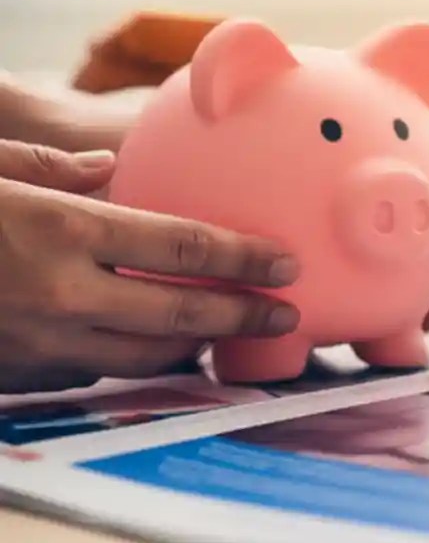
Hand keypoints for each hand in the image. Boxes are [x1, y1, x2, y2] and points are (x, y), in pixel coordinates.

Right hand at [0, 139, 300, 393]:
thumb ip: (51, 166)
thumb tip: (106, 164)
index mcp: (64, 230)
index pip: (182, 247)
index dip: (243, 257)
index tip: (286, 263)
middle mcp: (63, 294)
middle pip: (180, 314)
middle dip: (242, 316)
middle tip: (286, 314)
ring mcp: (40, 345)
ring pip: (142, 358)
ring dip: (192, 347)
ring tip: (226, 333)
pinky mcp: (16, 378)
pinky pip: (90, 375)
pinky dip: (127, 360)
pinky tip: (146, 346)